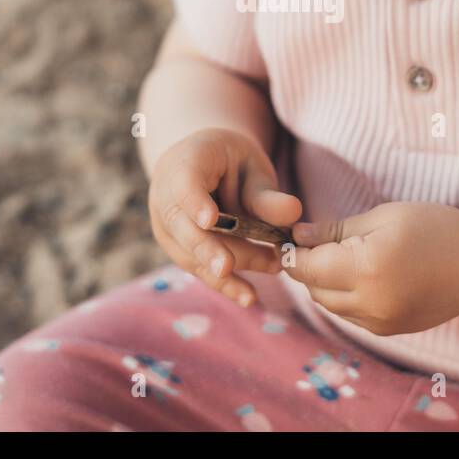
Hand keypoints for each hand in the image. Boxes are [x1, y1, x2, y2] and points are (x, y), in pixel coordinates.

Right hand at [147, 128, 301, 307]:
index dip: (195, 203)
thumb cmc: (230, 162)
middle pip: (183, 227)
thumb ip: (265, 193)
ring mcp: (168, 228)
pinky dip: (227, 284)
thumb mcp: (251, 166)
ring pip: (194, 254)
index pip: (184, 184)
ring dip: (231, 265)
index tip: (210, 219)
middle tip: (226, 267)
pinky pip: (200, 270)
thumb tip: (293, 213)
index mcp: (183, 165)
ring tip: (272, 267)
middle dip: (206, 249)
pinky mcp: (180, 251)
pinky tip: (249, 296)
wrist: (204, 166)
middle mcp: (165, 198)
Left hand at [281, 201, 458, 335]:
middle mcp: (369, 302)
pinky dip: (344, 297)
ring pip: (329, 305)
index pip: (306, 267)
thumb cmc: (433, 228)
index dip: (291, 252)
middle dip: (306, 267)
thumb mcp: (382, 217)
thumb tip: (296, 236)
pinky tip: (359, 275)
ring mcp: (379, 322)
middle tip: (312, 242)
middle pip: (314, 289)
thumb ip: (335, 230)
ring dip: (324, 283)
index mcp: (366, 268)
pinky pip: (350, 315)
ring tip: (338, 257)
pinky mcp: (388, 331)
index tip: (288, 236)